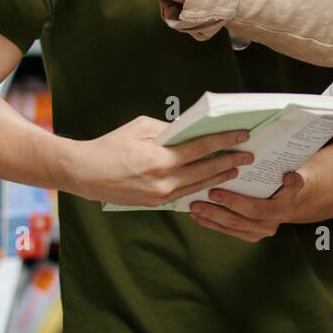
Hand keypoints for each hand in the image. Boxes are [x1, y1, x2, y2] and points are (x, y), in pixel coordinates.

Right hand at [69, 116, 254, 207]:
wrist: (84, 173)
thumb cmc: (111, 145)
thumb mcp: (140, 128)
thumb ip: (169, 131)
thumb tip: (190, 132)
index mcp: (161, 158)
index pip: (201, 147)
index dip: (224, 141)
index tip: (242, 136)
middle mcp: (164, 180)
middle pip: (206, 170)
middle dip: (229, 162)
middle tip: (247, 156)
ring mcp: (160, 195)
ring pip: (198, 185)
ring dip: (218, 177)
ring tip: (235, 169)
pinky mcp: (155, 203)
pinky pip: (184, 194)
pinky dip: (200, 187)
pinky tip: (211, 182)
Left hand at [188, 170, 307, 242]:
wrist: (292, 202)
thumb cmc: (287, 185)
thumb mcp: (295, 179)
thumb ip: (293, 180)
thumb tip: (288, 177)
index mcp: (281, 210)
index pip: (255, 208)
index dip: (233, 202)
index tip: (215, 192)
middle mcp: (270, 225)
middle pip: (238, 220)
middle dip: (215, 211)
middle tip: (197, 200)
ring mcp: (259, 233)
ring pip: (230, 227)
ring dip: (210, 218)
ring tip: (193, 208)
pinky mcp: (249, 236)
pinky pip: (228, 231)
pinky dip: (212, 224)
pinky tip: (198, 217)